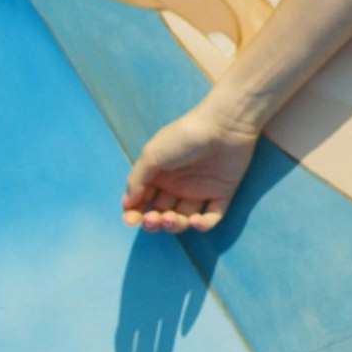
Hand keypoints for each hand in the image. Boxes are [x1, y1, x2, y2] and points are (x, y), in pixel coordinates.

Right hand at [123, 103, 260, 232]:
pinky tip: (195, 221)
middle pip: (161, 213)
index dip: (134, 213)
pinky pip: (211, 216)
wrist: (224, 125)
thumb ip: (137, 180)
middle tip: (154, 219)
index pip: (142, 201)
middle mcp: (177, 185)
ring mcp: (200, 190)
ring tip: (173, 218)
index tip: (131, 219)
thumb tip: (128, 204)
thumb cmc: (184, 136)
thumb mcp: (153, 154)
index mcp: (159, 174)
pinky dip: (203, 225)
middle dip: (154, 222)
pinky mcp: (222, 194)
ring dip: (175, 225)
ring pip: (183, 219)